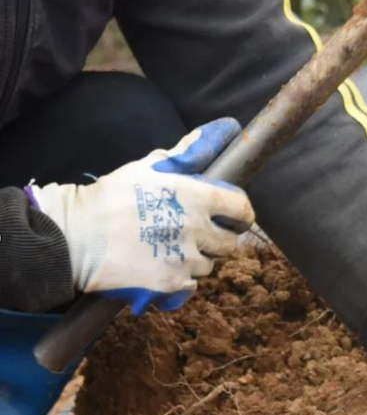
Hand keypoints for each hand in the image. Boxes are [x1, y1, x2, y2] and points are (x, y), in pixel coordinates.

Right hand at [29, 118, 253, 314]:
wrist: (76, 237)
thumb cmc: (111, 196)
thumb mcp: (149, 167)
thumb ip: (187, 153)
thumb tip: (221, 130)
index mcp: (197, 198)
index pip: (242, 209)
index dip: (240, 213)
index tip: (232, 216)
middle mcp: (197, 230)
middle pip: (230, 243)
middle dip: (218, 238)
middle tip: (196, 234)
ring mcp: (185, 259)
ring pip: (209, 265)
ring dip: (197, 259)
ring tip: (171, 249)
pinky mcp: (171, 283)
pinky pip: (191, 285)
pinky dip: (182, 278)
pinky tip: (162, 266)